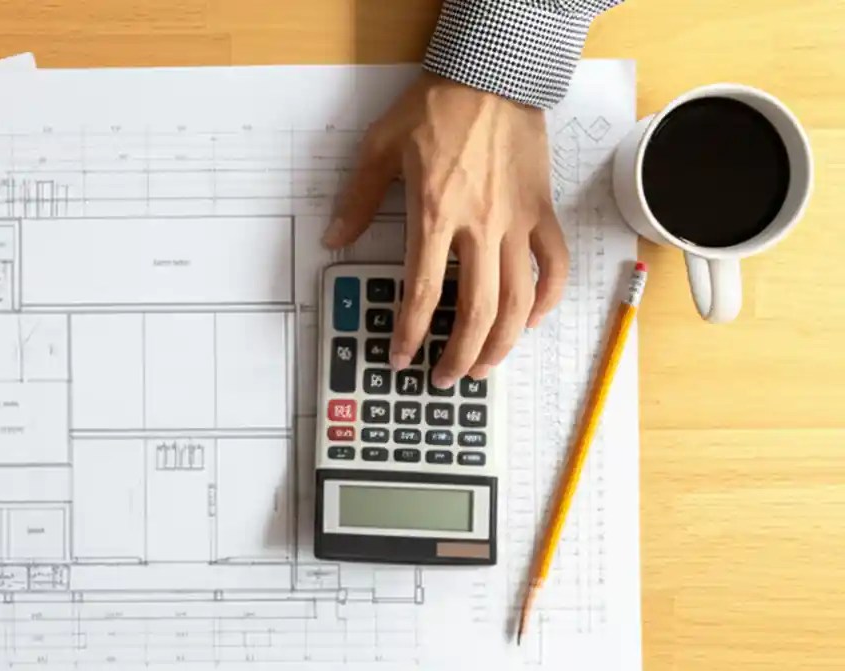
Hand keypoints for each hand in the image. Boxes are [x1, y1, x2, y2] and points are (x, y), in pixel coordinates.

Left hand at [324, 74, 567, 387]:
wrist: (492, 75)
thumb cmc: (437, 107)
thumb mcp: (380, 147)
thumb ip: (358, 199)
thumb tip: (335, 238)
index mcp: (434, 213)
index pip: (424, 292)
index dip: (410, 333)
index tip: (400, 356)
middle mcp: (479, 225)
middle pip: (477, 310)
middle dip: (460, 354)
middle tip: (447, 377)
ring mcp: (516, 221)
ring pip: (520, 299)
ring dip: (504, 342)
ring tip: (486, 365)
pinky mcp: (541, 211)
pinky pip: (554, 265)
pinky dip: (548, 298)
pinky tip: (533, 319)